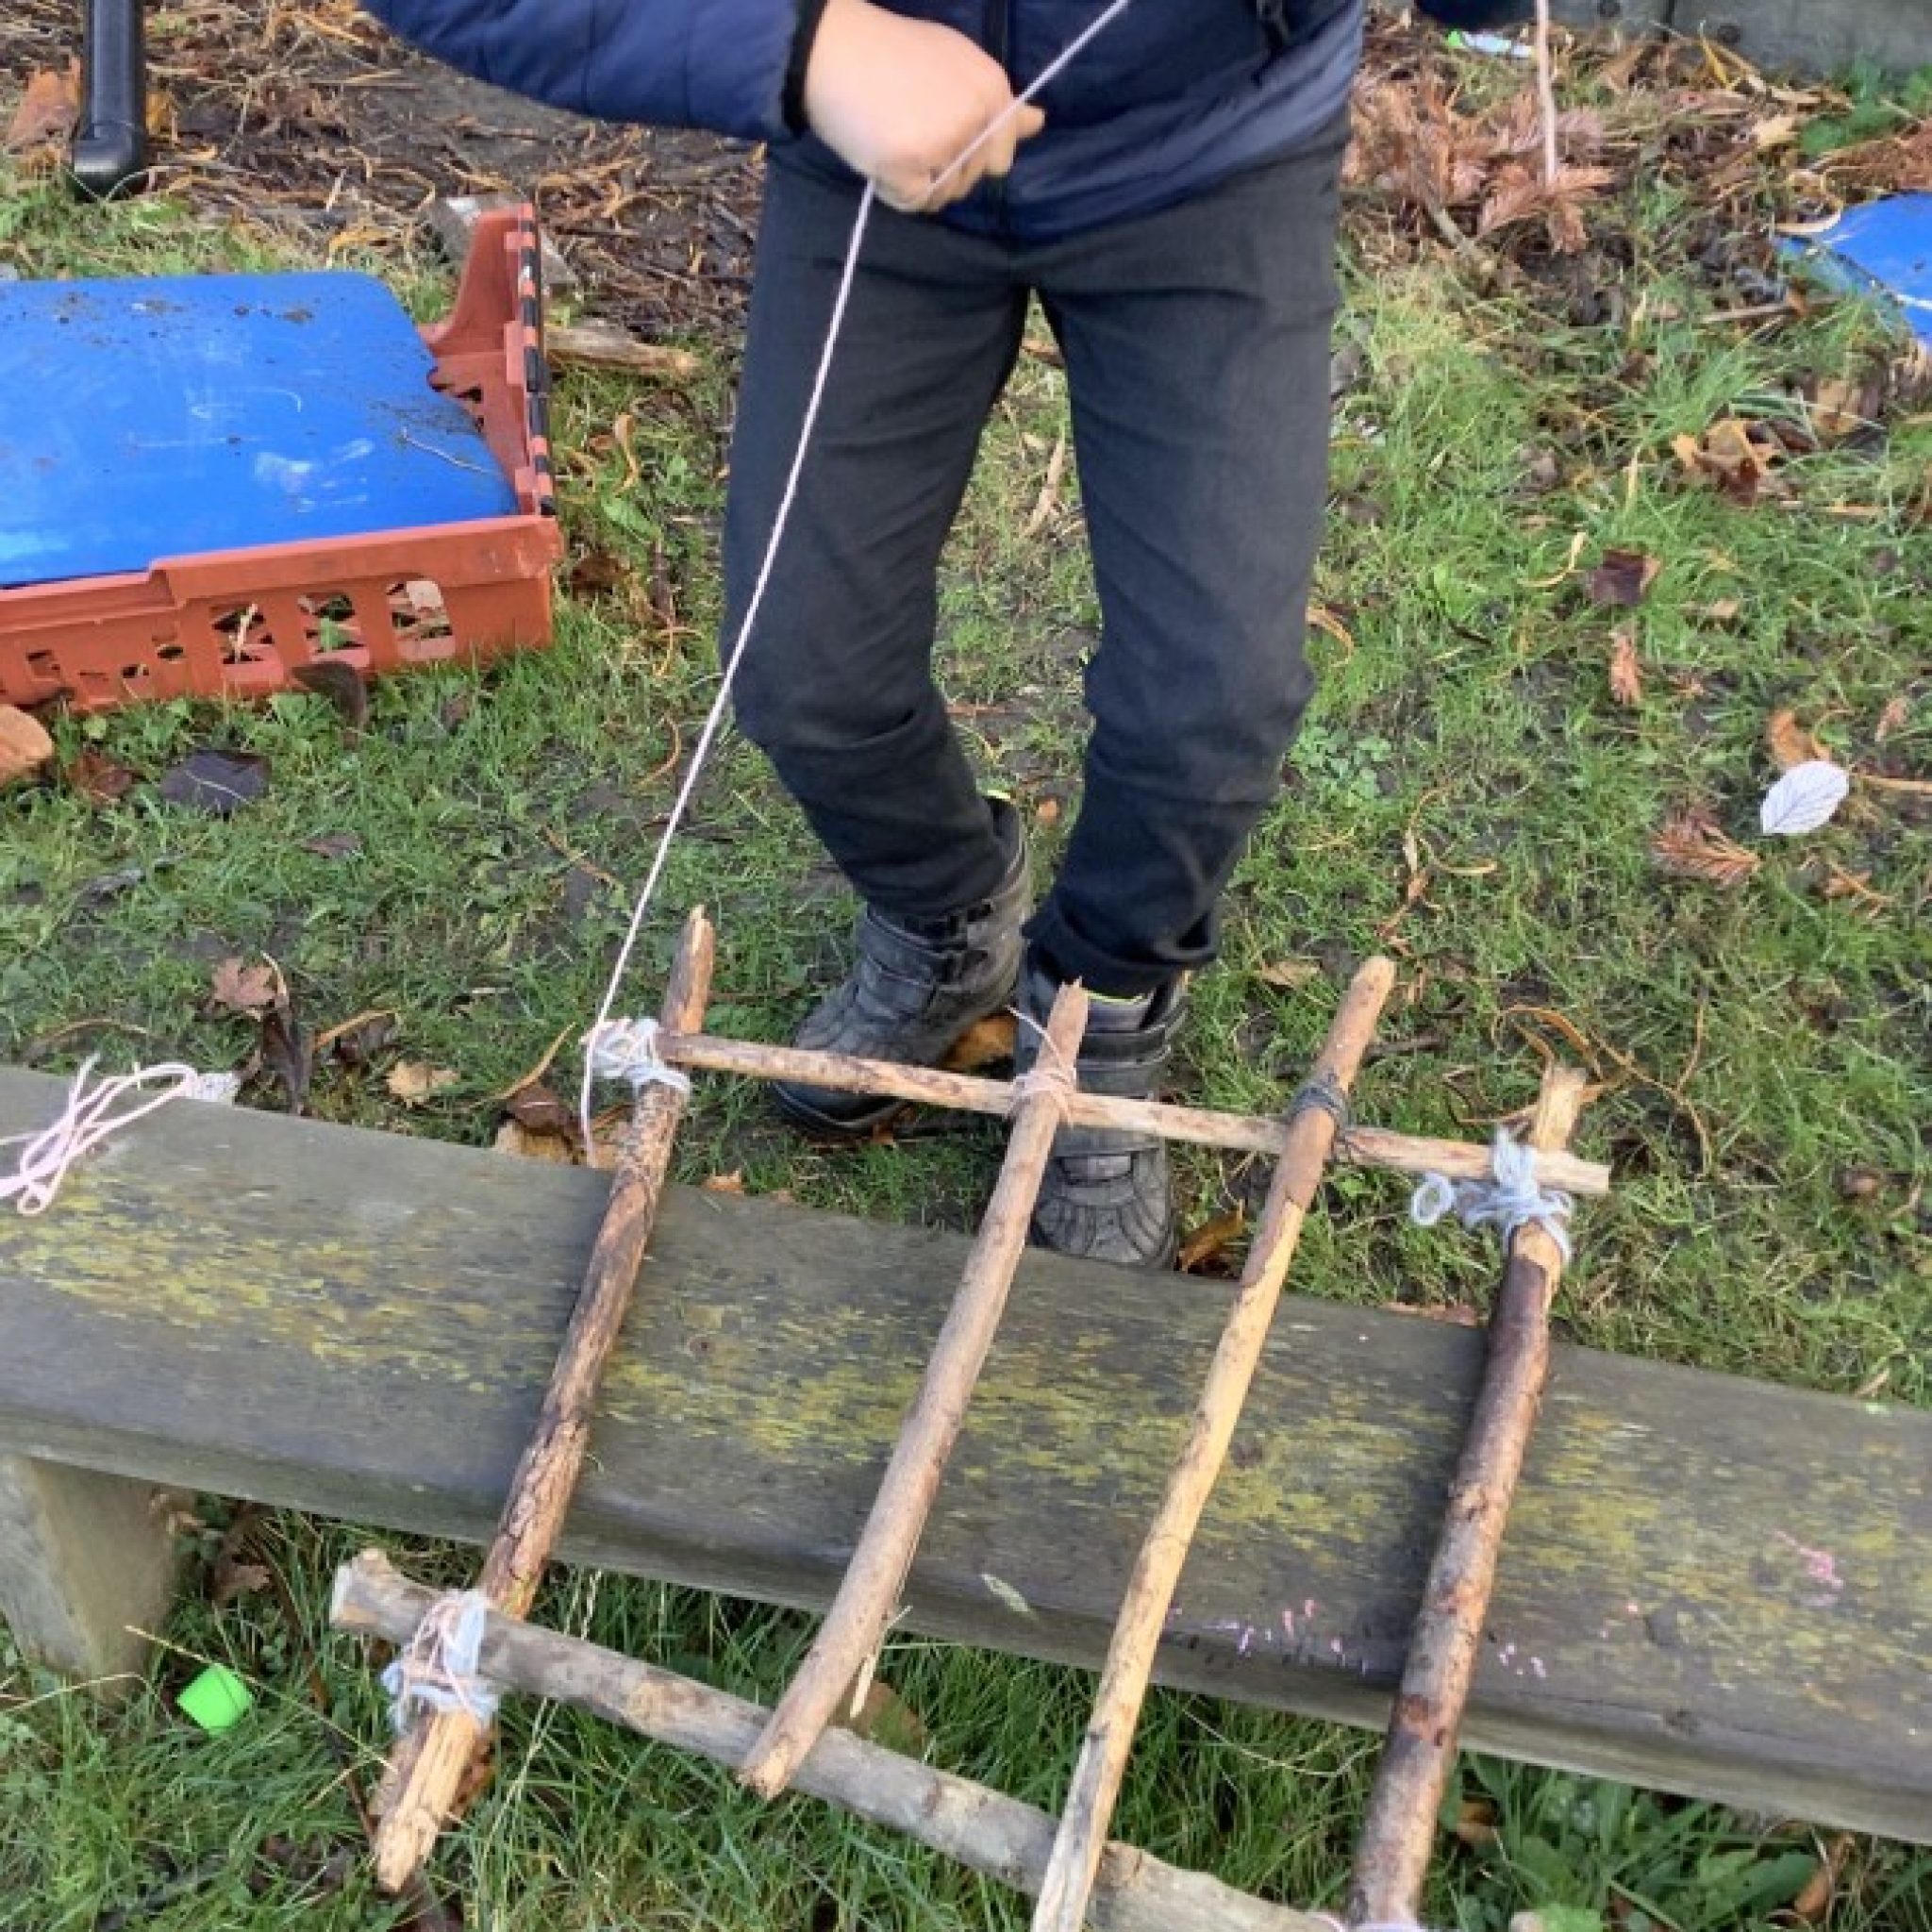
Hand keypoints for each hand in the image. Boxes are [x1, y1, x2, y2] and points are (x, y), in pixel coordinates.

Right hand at [803, 0, 1045, 213]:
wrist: (832, 48)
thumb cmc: (891, 54)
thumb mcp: (956, 64)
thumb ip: (998, 102)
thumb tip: (1039, 123)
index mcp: (991, 88)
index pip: (1001, 155)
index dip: (970, 153)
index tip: (938, 128)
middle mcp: (976, 115)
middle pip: (971, 180)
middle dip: (941, 168)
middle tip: (906, 127)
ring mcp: (945, 142)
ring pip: (943, 195)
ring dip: (916, 180)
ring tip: (890, 136)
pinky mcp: (911, 165)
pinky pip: (913, 202)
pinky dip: (893, 188)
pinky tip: (877, 154)